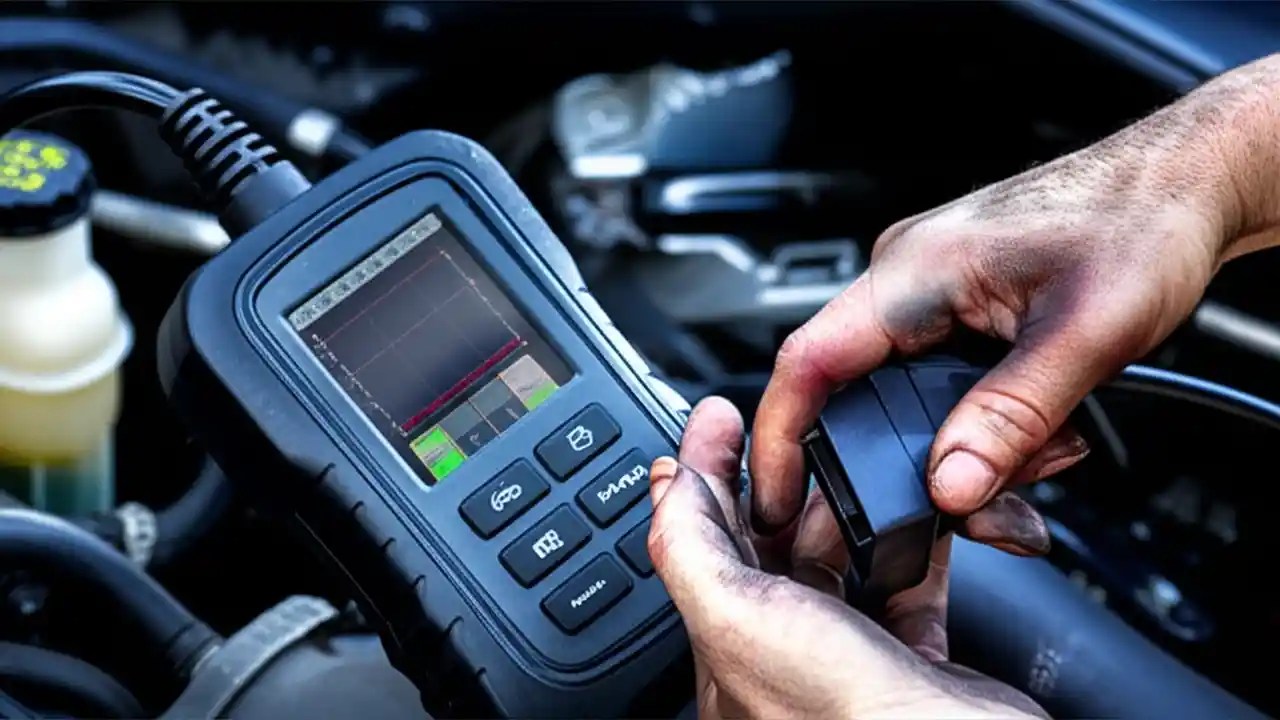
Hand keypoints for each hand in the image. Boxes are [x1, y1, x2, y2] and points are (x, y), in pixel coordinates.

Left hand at [649, 397, 1047, 718]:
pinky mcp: (916, 661)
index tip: (714, 419)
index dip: (702, 475)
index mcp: (730, 649)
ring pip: (838, 558)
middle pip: (768, 544)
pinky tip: (917, 512)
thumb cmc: (847, 719)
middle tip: (783, 419)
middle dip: (772, 476)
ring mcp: (852, 659)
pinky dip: (914, 543)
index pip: (701, 543)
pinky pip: (909, 584)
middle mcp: (786, 656)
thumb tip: (669, 485)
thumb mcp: (737, 618)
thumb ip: (691, 548)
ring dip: (843, 503)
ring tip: (851, 454)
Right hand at [748, 53, 1279, 528]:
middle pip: (865, 401)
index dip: (780, 440)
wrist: (1188, 182)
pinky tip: (1042, 425)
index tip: (774, 498)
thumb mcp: (1085, 334)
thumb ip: (1011, 418)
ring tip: (1046, 445)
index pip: (808, 363)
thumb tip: (949, 485)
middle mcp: (906, 280)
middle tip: (982, 499)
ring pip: (911, 404)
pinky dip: (986, 424)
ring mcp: (930, 295)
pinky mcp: (960, 311)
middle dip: (919, 463)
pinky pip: (944, 388)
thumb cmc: (1142, 218)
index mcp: (912, 271)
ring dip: (971, 445)